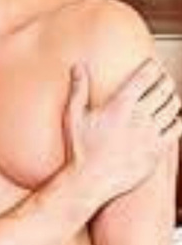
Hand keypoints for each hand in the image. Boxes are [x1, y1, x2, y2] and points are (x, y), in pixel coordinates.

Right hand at [64, 59, 181, 198]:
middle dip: (166, 79)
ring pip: (173, 107)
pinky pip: (177, 129)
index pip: (145, 77)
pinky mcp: (157, 151)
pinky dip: (178, 119)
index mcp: (120, 105)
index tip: (153, 63)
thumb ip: (78, 88)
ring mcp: (150, 135)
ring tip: (169, 94)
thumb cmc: (80, 148)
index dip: (153, 66)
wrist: (90, 181)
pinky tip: (173, 117)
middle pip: (164, 89)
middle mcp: (139, 117)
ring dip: (173, 97)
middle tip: (163, 77)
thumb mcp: (73, 115)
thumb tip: (78, 66)